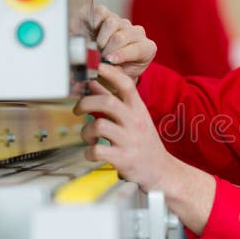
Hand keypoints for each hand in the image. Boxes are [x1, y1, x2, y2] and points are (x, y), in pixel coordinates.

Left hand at [75, 63, 172, 191]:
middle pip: (107, 103)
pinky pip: (97, 151)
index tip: (97, 68)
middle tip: (77, 109)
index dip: (111, 74)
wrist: (161, 171)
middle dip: (86, 103)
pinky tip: (92, 153)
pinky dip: (89, 152)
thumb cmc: (145, 143)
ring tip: (87, 136)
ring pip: (99, 126)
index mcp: (139, 111)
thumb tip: (94, 83)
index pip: (127, 85)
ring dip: (85, 131)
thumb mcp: (135, 118)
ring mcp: (129, 141)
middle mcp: (135, 123)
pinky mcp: (123, 159)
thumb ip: (115, 101)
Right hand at [91, 5, 155, 81]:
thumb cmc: (116, 73)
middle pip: (120, 37)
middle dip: (107, 49)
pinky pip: (100, 12)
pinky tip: (92, 33)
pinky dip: (93, 22)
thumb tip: (101, 65)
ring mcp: (122, 22)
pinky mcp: (107, 14)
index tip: (109, 60)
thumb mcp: (119, 78)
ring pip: (112, 22)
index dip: (121, 55)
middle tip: (100, 57)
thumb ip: (114, 73)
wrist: (108, 67)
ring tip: (97, 47)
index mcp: (146, 49)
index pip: (137, 49)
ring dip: (101, 38)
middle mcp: (137, 33)